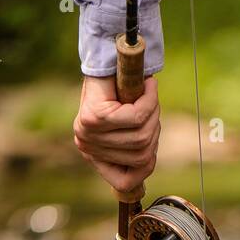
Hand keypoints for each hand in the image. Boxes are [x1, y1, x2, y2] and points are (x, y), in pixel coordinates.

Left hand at [73, 74, 160, 198]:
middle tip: (152, 108)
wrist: (103, 58)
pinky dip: (149, 102)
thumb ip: (132, 148)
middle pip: (140, 155)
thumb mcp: (125, 127)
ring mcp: (88, 132)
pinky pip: (136, 117)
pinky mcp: (94, 115)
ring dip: (154, 113)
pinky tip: (149, 89)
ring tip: (149, 96)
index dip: (146, 163)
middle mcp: (85, 144)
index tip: (149, 141)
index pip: (126, 181)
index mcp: (91, 153)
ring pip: (141, 137)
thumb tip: (145, 165)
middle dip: (154, 131)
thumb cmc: (117, 91)